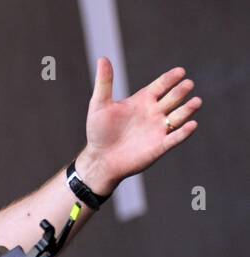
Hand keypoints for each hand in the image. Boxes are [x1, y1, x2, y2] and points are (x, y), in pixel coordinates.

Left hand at [78, 57, 200, 193]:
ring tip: (195, 102)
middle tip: (187, 85)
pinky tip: (192, 124)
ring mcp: (159, 128)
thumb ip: (104, 83)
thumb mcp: (100, 105)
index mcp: (143, 100)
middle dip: (181, 91)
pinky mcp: (160, 146)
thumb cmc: (98, 132)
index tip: (180, 72)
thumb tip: (102, 58)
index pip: (162, 85)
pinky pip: (176, 137)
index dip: (171, 78)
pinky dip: (184, 132)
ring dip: (188, 109)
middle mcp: (154, 112)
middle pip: (173, 98)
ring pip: (179, 116)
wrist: (100, 159)